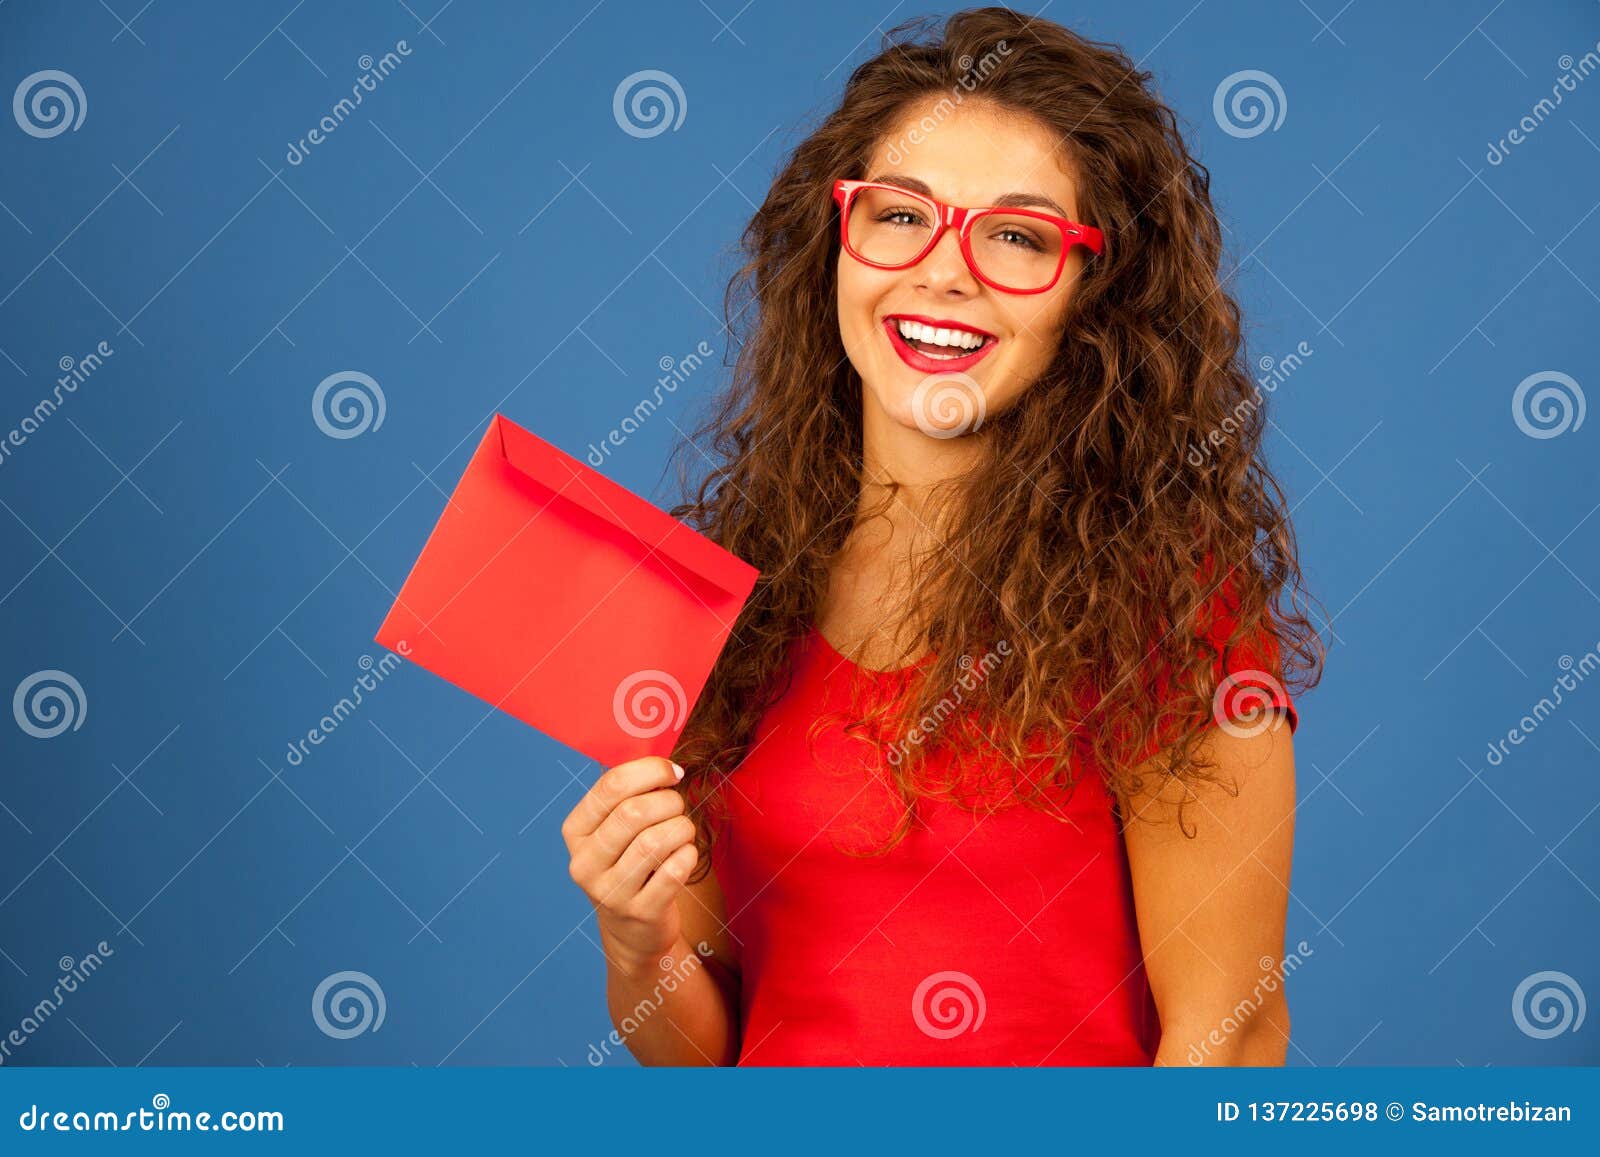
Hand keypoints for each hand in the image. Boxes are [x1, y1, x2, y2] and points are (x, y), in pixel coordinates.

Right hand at [560, 756, 698, 975]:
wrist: (632, 929)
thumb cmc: (629, 861)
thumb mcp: (616, 829)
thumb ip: (631, 793)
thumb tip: (666, 764)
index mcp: (575, 831)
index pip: (611, 786)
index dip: (650, 771)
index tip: (673, 772)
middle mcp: (584, 863)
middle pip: (633, 813)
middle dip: (668, 802)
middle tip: (677, 807)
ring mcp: (609, 892)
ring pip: (656, 841)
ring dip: (681, 828)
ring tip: (682, 832)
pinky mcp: (640, 912)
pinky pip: (674, 870)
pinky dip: (688, 855)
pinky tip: (685, 856)